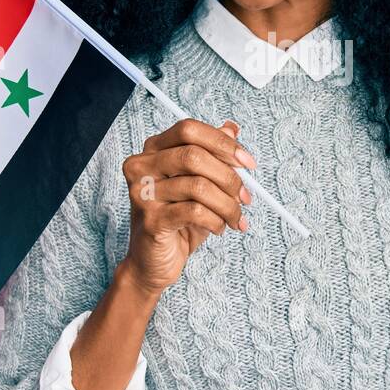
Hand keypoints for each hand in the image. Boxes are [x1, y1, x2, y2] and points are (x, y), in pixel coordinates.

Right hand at [120, 118, 253, 294]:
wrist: (153, 262)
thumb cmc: (179, 220)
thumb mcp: (201, 184)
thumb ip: (213, 155)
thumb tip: (232, 128)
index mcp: (154, 149)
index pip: (189, 130)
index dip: (222, 143)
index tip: (248, 163)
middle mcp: (142, 166)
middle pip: (194, 155)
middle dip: (229, 177)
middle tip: (246, 197)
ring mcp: (142, 193)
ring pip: (198, 186)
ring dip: (228, 205)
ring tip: (235, 219)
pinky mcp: (150, 220)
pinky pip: (195, 212)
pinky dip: (216, 220)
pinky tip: (219, 228)